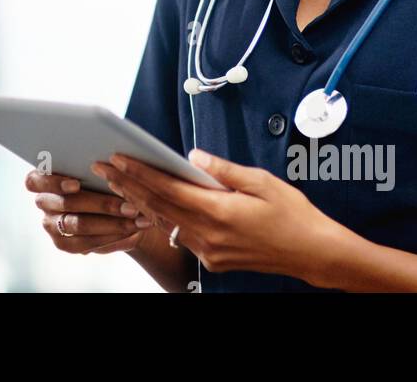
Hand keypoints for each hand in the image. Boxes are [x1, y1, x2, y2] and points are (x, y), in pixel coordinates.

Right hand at [26, 168, 152, 255]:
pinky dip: (111, 236)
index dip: (54, 183)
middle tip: (130, 206)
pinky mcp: (63, 243)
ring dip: (112, 222)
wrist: (113, 206)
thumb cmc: (102, 179)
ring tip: (136, 219)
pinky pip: (86, 243)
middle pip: (66, 204)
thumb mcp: (98, 169)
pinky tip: (131, 231)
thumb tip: (114, 163)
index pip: (34, 180)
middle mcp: (43, 201)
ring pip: (78, 224)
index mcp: (42, 178)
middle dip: (102, 204)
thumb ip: (97, 167)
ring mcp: (51, 224)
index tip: (77, 185)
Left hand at [92, 149, 343, 284]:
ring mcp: (210, 251)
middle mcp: (210, 235)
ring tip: (120, 183)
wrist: (311, 252)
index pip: (169, 189)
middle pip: (159, 206)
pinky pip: (181, 235)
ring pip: (166, 222)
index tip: (119, 158)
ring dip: (141, 201)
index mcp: (220, 212)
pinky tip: (150, 205)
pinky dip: (162, 218)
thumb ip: (223, 170)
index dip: (140, 172)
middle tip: (105, 168)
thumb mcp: (261, 181)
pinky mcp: (213, 259)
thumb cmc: (292, 214)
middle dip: (129, 185)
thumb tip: (193, 157)